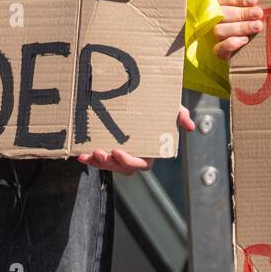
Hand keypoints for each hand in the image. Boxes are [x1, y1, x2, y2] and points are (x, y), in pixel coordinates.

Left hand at [76, 105, 195, 175]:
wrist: (148, 103)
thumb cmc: (162, 109)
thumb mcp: (173, 109)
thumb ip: (181, 116)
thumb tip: (191, 126)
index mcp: (152, 152)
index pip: (142, 165)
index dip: (129, 161)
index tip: (118, 151)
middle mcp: (136, 156)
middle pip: (122, 168)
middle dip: (110, 163)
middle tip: (99, 152)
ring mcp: (122, 154)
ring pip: (109, 165)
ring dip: (98, 162)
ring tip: (88, 154)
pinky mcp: (110, 150)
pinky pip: (99, 159)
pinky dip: (90, 158)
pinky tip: (80, 155)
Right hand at [208, 0, 263, 60]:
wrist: (244, 30)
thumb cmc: (239, 6)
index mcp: (215, 0)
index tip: (253, 0)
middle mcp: (212, 17)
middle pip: (222, 14)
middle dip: (242, 13)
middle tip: (258, 13)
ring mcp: (213, 34)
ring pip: (220, 30)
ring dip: (240, 27)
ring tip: (258, 25)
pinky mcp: (218, 50)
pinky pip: (218, 49)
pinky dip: (230, 44)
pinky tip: (244, 40)